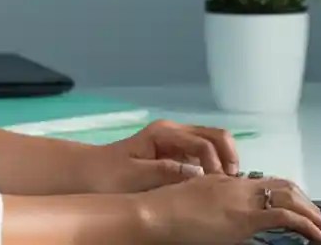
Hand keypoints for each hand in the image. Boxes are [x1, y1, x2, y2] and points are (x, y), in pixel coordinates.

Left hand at [89, 119, 240, 192]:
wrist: (87, 173)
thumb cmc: (107, 175)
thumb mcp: (134, 176)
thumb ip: (165, 172)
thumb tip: (197, 172)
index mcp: (164, 133)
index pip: (202, 142)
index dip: (215, 163)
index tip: (219, 186)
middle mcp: (174, 132)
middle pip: (216, 135)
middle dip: (229, 157)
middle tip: (232, 184)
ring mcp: (177, 142)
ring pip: (213, 144)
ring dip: (224, 161)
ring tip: (227, 187)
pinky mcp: (177, 154)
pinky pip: (204, 155)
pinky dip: (215, 167)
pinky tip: (215, 186)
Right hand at [136, 174, 320, 243]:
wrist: (155, 214)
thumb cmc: (165, 213)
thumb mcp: (193, 203)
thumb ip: (213, 205)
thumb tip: (223, 219)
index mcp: (225, 181)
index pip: (265, 182)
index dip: (287, 194)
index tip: (299, 208)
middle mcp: (238, 185)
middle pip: (283, 186)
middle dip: (306, 203)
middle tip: (318, 220)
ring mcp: (242, 199)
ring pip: (290, 198)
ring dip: (312, 214)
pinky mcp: (245, 217)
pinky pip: (285, 216)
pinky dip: (306, 225)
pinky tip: (315, 236)